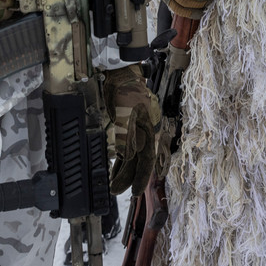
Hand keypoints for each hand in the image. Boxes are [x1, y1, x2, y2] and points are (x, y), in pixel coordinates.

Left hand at [102, 64, 161, 194]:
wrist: (121, 74)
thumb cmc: (126, 91)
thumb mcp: (125, 114)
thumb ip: (126, 136)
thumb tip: (126, 157)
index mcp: (152, 131)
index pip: (148, 159)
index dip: (141, 176)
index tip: (135, 191)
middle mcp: (147, 133)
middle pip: (140, 161)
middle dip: (129, 177)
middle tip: (116, 190)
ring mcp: (138, 131)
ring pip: (133, 156)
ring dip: (124, 170)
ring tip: (113, 184)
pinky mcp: (128, 128)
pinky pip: (126, 148)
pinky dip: (120, 160)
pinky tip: (115, 168)